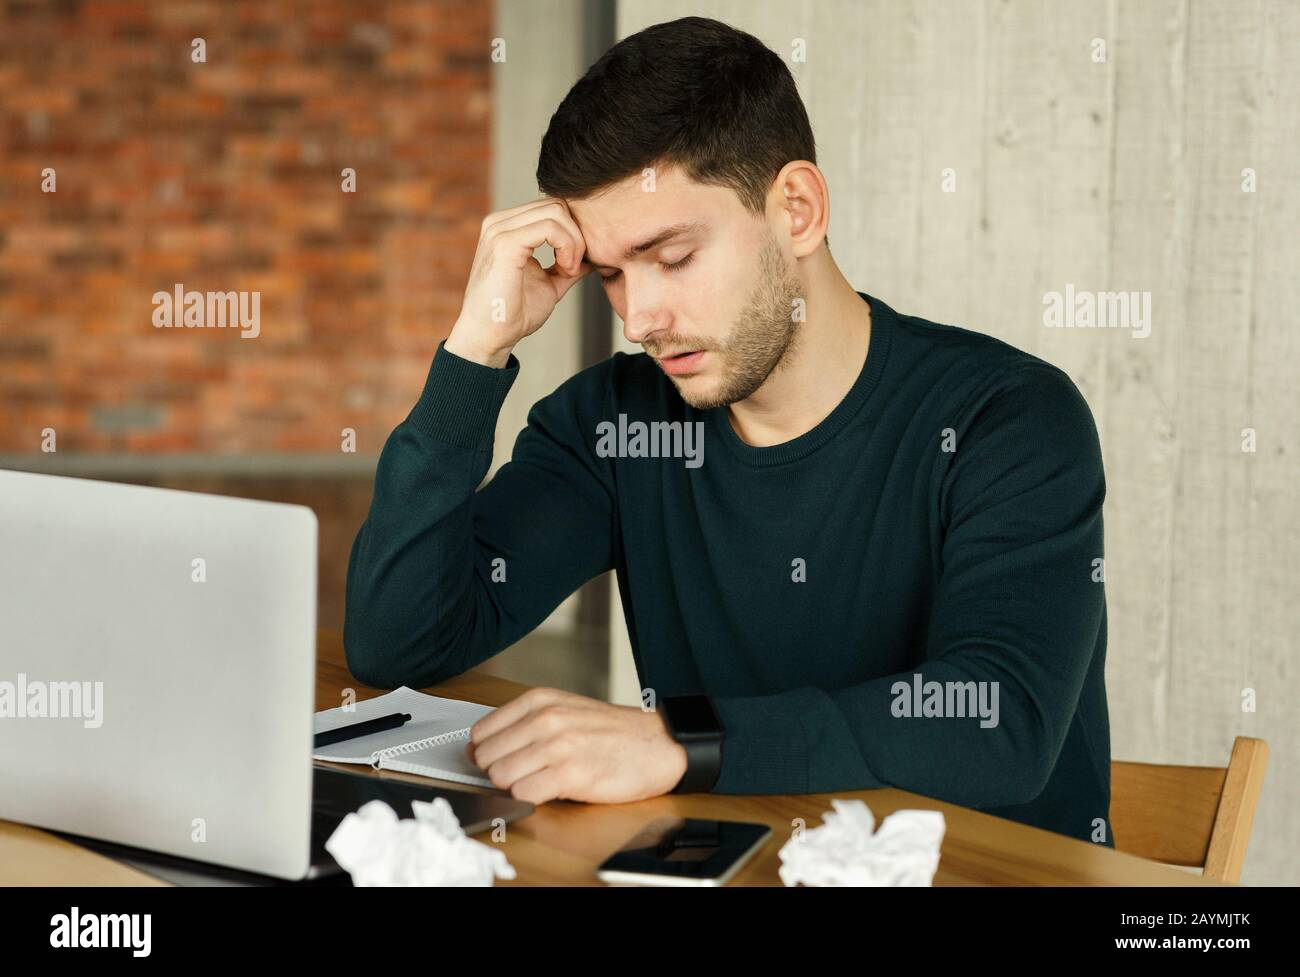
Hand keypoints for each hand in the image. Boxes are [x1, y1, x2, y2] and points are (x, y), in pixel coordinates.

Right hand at [444, 198, 594, 366]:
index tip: (575, 265)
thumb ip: (568, 265)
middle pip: (557, 205)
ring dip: (573, 242)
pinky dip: (567, 247)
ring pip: (556, 211)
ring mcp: (499, 230)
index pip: (552, 209)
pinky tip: (565, 270)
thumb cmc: (514, 314)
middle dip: (576, 235)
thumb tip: (594, 256)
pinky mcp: (504, 243)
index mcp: (507, 228)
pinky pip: (550, 228)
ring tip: (568, 270)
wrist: (491, 337)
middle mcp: (500, 222)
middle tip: (574, 268)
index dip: (573, 233)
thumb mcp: (549, 284)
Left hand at [463, 687, 688, 804]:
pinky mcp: (571, 775)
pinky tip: (549, 792)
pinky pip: (524, 794)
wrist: (656, 744)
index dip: (486, 753)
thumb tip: (482, 748)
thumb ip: (525, 723)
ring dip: (514, 787)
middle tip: (523, 774)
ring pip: (501, 777)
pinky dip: (530, 799)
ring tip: (539, 783)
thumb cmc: (612, 731)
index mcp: (540, 700)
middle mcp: (546, 719)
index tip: (498, 761)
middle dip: (498, 772)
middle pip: (487, 757)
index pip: (482, 732)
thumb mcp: (565, 709)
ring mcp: (558, 746)